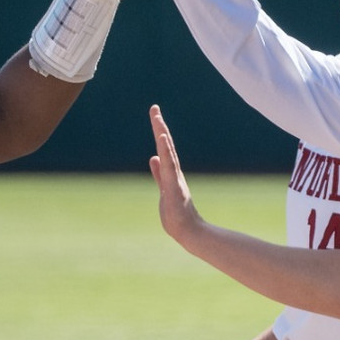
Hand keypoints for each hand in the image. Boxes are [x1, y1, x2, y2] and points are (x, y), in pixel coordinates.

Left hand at [148, 106, 202, 243]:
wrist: (186, 231)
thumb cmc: (176, 213)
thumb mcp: (163, 188)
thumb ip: (158, 173)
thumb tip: (152, 158)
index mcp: (170, 172)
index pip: (163, 147)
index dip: (159, 131)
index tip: (155, 114)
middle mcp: (173, 172)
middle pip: (165, 145)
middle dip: (159, 126)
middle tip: (154, 108)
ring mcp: (174, 179)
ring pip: (168, 153)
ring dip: (162, 136)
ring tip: (157, 119)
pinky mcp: (174, 187)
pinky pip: (169, 168)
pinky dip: (167, 153)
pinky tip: (162, 140)